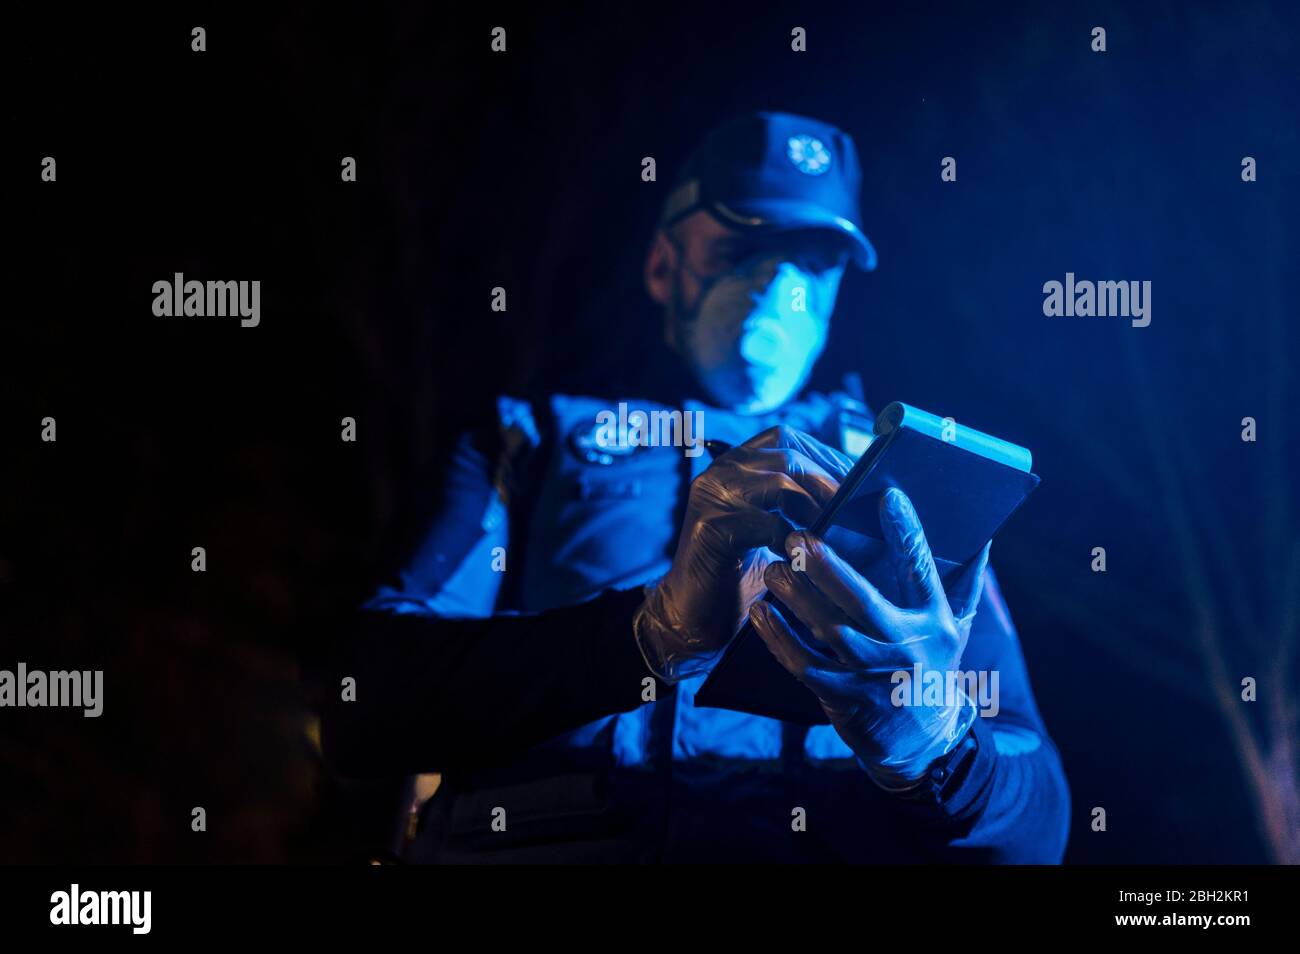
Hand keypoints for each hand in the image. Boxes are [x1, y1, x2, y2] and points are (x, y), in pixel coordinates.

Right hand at [634, 426, 851, 681]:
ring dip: (817, 507)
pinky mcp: (711, 528)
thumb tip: (862, 493)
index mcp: (734, 465)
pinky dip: (796, 541)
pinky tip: (809, 558)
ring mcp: (712, 497)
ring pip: (779, 482)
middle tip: (855, 509)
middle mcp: (719, 473)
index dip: (825, 454)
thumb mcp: (777, 530)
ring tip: (838, 533)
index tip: (858, 480)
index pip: (786, 437)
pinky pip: (768, 523)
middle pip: (787, 453)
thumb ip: (804, 506)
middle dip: (827, 479)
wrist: (694, 616)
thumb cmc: (742, 575)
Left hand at [749, 487, 990, 783]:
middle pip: (863, 601)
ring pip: (828, 631)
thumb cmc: (933, 669)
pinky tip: (760, 613)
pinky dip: (779, 640)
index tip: (888, 495)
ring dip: (796, 599)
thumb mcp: (956, 629)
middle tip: (798, 537)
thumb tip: (983, 539)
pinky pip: (805, 665)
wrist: (924, 742)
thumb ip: (966, 584)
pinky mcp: (845, 698)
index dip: (907, 531)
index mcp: (934, 621)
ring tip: (773, 568)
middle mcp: (905, 646)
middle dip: (828, 568)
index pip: (922, 569)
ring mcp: (873, 674)